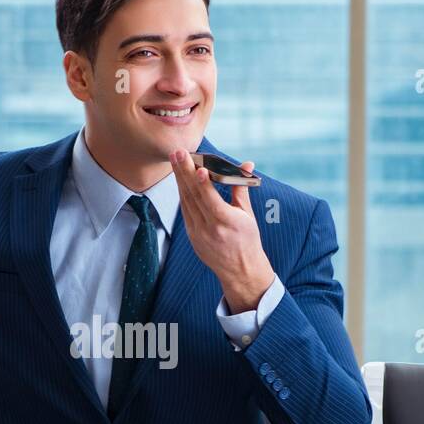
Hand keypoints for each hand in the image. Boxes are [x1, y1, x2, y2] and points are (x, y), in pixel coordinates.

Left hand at [169, 148, 273, 313]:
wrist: (239, 271)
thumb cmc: (247, 240)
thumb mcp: (247, 215)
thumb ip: (241, 188)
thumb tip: (246, 163)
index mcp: (227, 223)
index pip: (211, 200)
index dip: (204, 183)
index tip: (198, 167)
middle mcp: (209, 229)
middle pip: (194, 197)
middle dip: (184, 172)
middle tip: (177, 152)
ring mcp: (197, 234)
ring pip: (186, 202)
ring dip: (180, 179)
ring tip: (175, 159)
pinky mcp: (191, 236)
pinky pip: (185, 211)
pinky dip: (183, 193)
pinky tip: (179, 179)